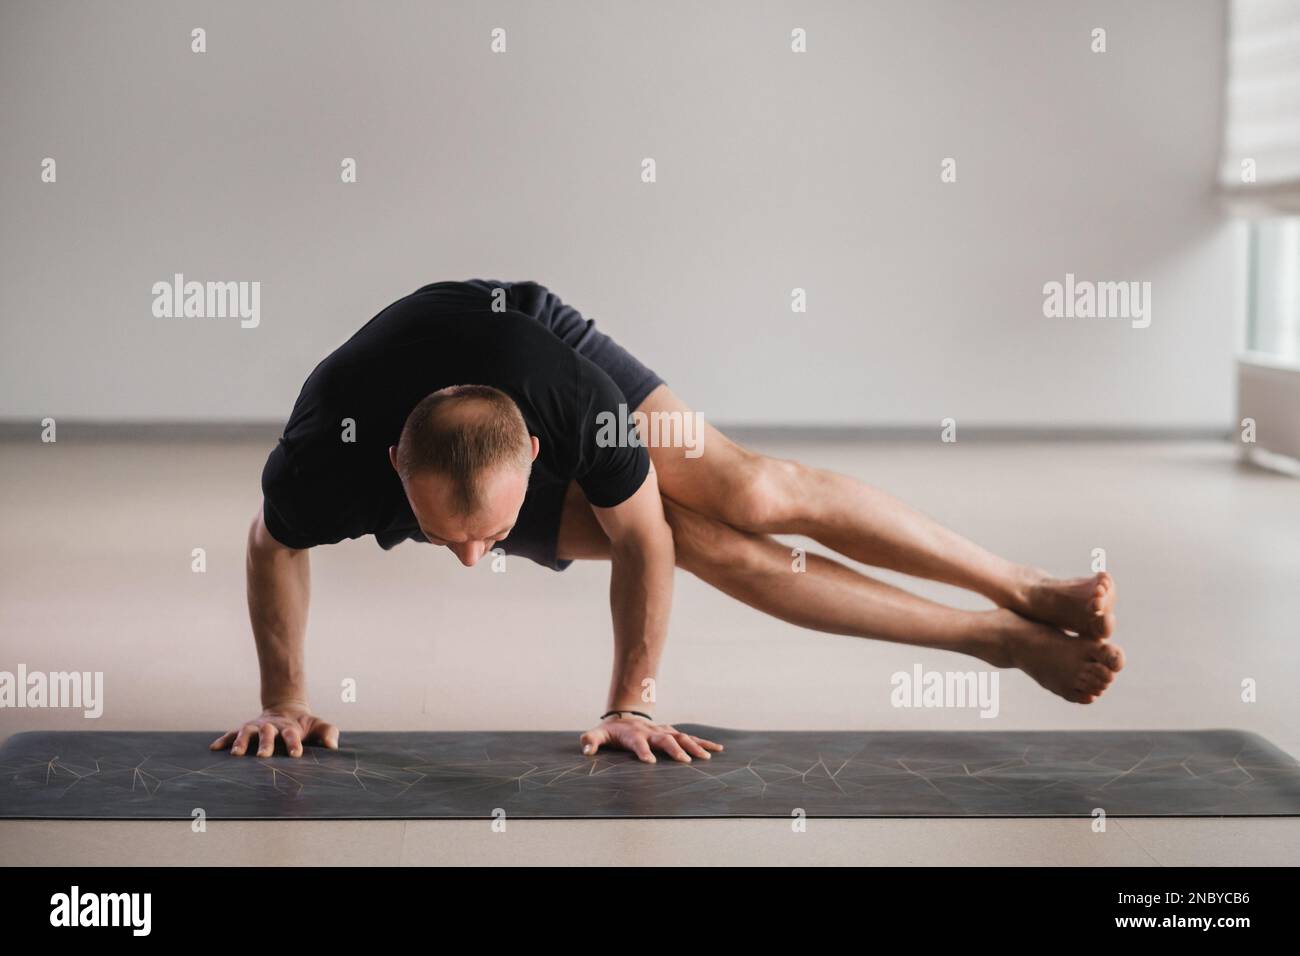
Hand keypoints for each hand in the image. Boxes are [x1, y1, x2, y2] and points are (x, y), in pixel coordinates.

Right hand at [209, 702, 339, 757]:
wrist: (287, 710)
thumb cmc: (305, 725)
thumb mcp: (319, 726)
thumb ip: (328, 733)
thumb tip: (333, 747)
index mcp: (289, 728)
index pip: (292, 735)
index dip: (294, 743)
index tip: (296, 754)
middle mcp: (271, 727)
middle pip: (267, 734)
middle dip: (265, 744)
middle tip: (263, 756)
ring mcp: (256, 727)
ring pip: (247, 733)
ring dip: (241, 742)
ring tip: (235, 754)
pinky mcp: (245, 729)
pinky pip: (231, 734)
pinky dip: (223, 740)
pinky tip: (214, 748)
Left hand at [579, 716, 723, 763]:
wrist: (626, 715)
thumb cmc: (612, 730)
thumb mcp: (598, 734)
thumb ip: (591, 740)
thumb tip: (585, 749)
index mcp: (634, 734)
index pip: (638, 743)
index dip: (643, 751)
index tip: (650, 762)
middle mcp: (652, 732)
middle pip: (665, 740)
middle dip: (675, 749)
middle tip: (684, 761)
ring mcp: (664, 731)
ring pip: (681, 737)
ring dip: (694, 746)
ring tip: (706, 757)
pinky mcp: (672, 733)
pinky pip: (690, 737)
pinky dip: (704, 742)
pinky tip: (718, 749)